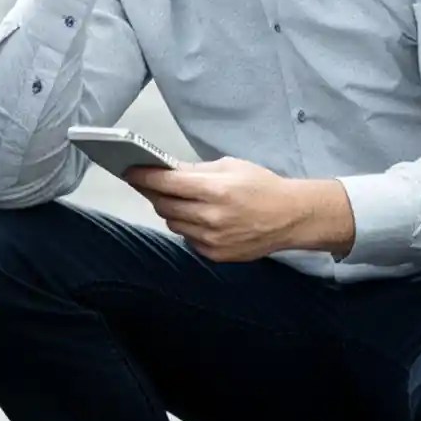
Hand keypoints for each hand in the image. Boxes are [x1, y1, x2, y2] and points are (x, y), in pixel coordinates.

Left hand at [126, 158, 304, 262]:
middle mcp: (211, 217)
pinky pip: (188, 238)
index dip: (144, 177)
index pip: (166, 183)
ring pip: (173, 223)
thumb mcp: (231, 167)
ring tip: (181, 200)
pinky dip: (188, 226)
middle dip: (154, 192)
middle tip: (150, 184)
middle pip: (164, 205)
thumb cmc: (263, 186)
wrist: (291, 217)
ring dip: (171, 210)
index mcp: (215, 190)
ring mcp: (212, 239)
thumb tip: (166, 170)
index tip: (130, 171)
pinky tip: (199, 217)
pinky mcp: (216, 254)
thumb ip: (196, 170)